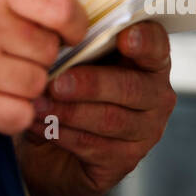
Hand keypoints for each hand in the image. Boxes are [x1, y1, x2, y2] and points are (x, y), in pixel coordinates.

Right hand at [0, 0, 88, 135]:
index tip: (69, 33)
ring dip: (21, 87)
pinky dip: (10, 116)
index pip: (60, 4)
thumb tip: (53, 15)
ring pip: (37, 83)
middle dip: (35, 57)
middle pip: (49, 48)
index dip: (73, 23)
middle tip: (4, 59)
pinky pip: (20, 116)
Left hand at [19, 20, 175, 195]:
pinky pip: (94, 145)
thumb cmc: (67, 91)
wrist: (52, 146)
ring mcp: (145, 131)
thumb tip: (57, 35)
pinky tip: (39, 124)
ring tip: (38, 104)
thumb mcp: (72, 62)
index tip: (125, 37)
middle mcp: (155, 96)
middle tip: (56, 83)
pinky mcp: (125, 161)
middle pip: (130, 87)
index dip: (144, 40)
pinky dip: (61, 133)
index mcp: (147, 60)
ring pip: (110, 119)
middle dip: (90, 84)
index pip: (157, 45)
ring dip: (69, 112)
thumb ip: (76, 47)